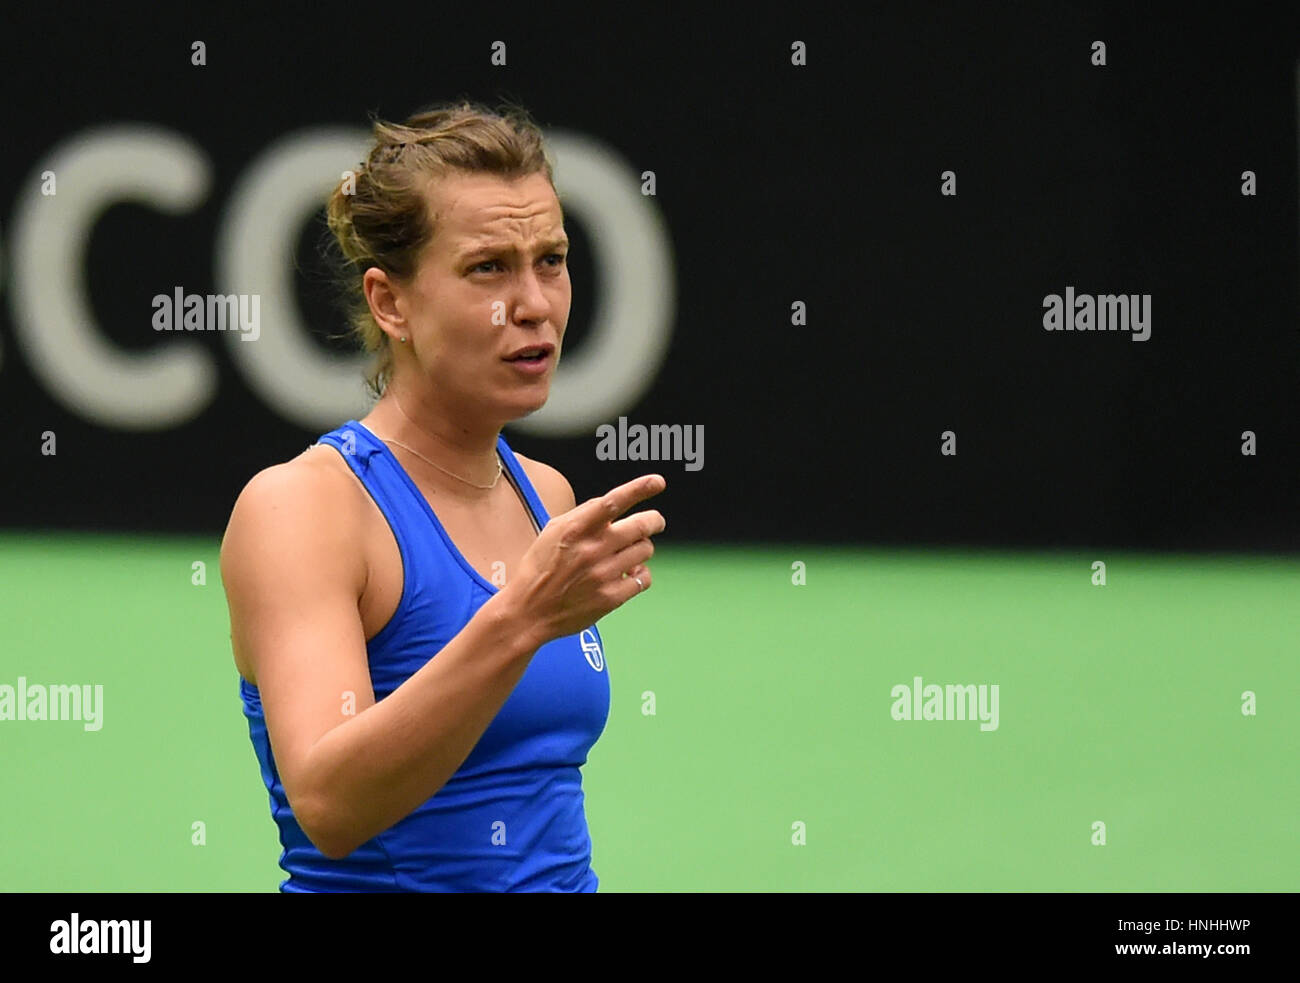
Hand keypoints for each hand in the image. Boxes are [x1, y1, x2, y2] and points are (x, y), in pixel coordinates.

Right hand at [499, 474, 666, 643]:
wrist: (529, 611)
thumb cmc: (540, 568)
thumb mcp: (553, 531)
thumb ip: (583, 514)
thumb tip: (613, 503)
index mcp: (576, 529)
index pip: (613, 501)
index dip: (639, 488)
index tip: (657, 482)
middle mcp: (592, 549)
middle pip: (642, 526)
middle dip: (655, 521)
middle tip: (656, 522)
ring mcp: (603, 574)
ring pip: (646, 550)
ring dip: (642, 548)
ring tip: (629, 553)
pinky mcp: (611, 598)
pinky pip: (644, 579)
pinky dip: (641, 574)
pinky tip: (629, 573)